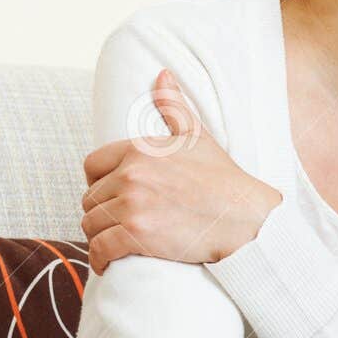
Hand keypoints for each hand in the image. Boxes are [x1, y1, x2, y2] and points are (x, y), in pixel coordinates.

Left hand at [80, 69, 281, 274]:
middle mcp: (131, 175)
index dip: (97, 183)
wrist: (247, 219)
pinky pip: (100, 249)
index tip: (110, 196)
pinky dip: (100, 259)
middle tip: (118, 224)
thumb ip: (174, 105)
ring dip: (100, 236)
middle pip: (90, 198)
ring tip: (115, 244)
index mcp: (139, 151)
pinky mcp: (137, 236)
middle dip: (102, 212)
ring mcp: (133, 206)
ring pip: (91, 224)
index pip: (92, 165)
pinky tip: (108, 264)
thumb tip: (162, 74)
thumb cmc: (224, 180)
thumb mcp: (198, 137)